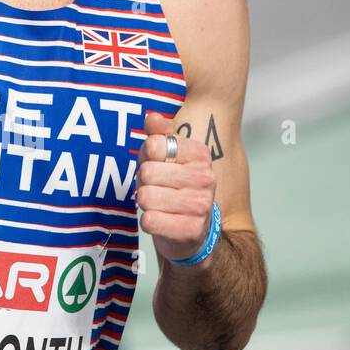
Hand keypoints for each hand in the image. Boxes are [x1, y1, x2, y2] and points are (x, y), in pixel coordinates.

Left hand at [134, 111, 216, 262]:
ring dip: (145, 204)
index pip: (154, 145)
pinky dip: (148, 222)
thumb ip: (159, 135)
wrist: (191, 233)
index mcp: (200, 155)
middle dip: (144, 183)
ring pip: (145, 197)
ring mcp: (200, 205)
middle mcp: (205, 178)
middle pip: (147, 172)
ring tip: (159, 206)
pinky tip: (162, 221)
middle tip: (156, 190)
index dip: (147, 158)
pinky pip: (149, 220)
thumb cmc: (174, 189)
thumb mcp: (166, 158)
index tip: (158, 167)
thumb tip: (152, 117)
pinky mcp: (190, 230)